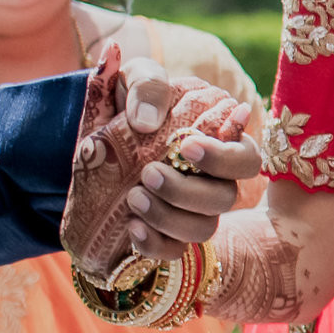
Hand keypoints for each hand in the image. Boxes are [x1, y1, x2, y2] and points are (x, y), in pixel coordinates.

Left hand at [59, 60, 263, 274]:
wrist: (86, 144)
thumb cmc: (124, 107)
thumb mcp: (129, 81)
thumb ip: (146, 84)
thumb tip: (148, 121)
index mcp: (215, 143)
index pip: (247, 158)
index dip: (226, 158)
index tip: (187, 146)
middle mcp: (212, 181)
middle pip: (227, 198)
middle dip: (188, 190)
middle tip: (149, 173)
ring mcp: (191, 212)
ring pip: (203, 229)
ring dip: (168, 216)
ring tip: (133, 196)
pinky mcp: (166, 235)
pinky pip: (174, 252)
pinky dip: (154, 243)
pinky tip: (132, 226)